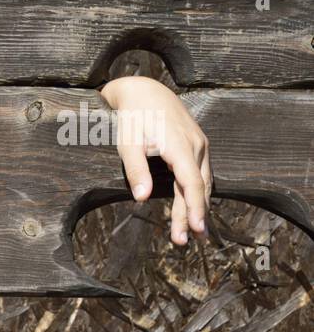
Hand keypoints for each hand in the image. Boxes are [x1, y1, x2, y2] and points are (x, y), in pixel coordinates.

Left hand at [100, 75, 211, 245]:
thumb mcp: (127, 142)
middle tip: (187, 241)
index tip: (194, 229)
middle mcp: (196, 145)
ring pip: (203, 181)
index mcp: (180, 145)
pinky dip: (198, 193)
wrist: (144, 90)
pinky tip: (192, 208)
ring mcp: (199, 144)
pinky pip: (201, 173)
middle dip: (194, 215)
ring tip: (191, 232)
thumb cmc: (132, 117)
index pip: (192, 183)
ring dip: (197, 207)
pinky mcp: (196, 145)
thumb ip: (135, 170)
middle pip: (199, 187)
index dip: (193, 208)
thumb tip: (143, 198)